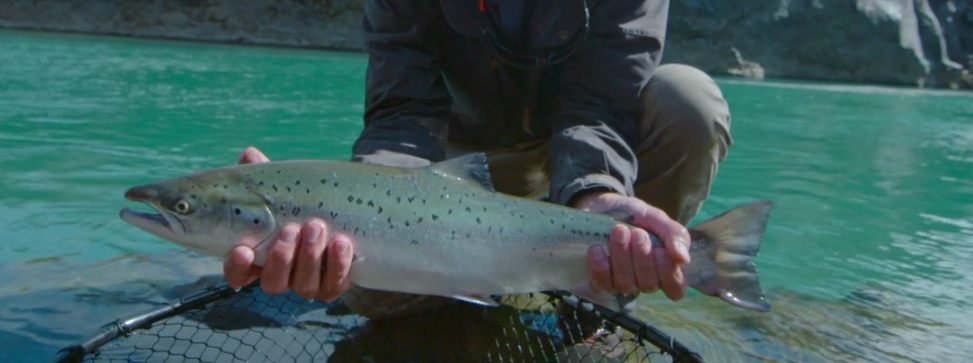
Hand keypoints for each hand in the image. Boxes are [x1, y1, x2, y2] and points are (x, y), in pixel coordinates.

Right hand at [223, 146, 355, 301]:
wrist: (346, 211)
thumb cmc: (302, 201)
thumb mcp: (283, 187)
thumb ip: (264, 175)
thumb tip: (250, 154)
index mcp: (259, 257)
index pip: (238, 273)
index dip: (237, 266)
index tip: (243, 249)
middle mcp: (282, 276)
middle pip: (273, 282)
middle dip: (281, 257)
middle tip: (290, 229)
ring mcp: (308, 283)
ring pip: (304, 285)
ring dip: (310, 257)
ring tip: (316, 226)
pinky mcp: (335, 284)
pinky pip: (335, 284)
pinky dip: (338, 264)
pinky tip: (342, 242)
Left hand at [571, 190, 691, 300]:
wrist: (604, 206)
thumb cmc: (635, 216)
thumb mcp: (657, 219)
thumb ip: (675, 235)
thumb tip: (683, 259)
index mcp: (665, 269)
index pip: (675, 289)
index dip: (668, 274)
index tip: (659, 250)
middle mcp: (645, 281)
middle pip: (649, 284)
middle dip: (642, 258)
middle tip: (637, 232)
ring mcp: (622, 282)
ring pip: (626, 283)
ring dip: (622, 257)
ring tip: (618, 231)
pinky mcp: (602, 280)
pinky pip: (603, 282)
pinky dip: (601, 266)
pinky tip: (597, 248)